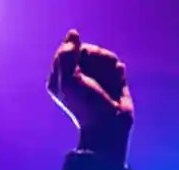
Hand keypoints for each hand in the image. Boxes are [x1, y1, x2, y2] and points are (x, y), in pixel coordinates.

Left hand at [46, 29, 133, 164]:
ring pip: (105, 55)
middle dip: (96, 61)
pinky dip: (117, 74)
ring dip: (108, 68)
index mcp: (60, 75)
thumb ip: (66, 56)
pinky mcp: (111, 79)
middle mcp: (76, 74)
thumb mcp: (69, 81)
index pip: (70, 47)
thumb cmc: (85, 106)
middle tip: (95, 81)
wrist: (108, 126)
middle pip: (89, 48)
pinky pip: (117, 64)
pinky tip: (115, 87)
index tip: (80, 72)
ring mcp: (94, 76)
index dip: (78, 56)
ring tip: (107, 85)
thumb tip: (73, 34)